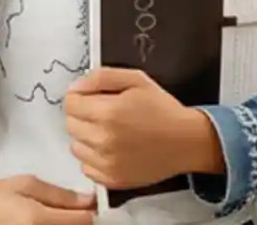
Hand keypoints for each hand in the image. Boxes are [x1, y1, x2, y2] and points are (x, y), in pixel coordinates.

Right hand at [0, 175, 94, 224]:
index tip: (88, 206)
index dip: (90, 211)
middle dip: (76, 222)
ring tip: (51, 219)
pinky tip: (45, 224)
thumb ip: (59, 195)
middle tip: (67, 213)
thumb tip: (89, 201)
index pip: (84, 221)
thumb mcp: (25, 185)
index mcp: (37, 219)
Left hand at [63, 67, 224, 188]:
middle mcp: (104, 140)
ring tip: (110, 132)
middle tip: (104, 114)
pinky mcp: (112, 179)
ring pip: (76, 146)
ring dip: (87, 138)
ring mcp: (107, 162)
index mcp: (107, 113)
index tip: (91, 98)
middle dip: (83, 116)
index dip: (80, 97)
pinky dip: (94, 158)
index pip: (69, 103)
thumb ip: (101, 77)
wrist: (187, 141)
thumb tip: (76, 86)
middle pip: (70, 124)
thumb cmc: (163, 110)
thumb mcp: (135, 80)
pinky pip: (86, 167)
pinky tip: (112, 149)